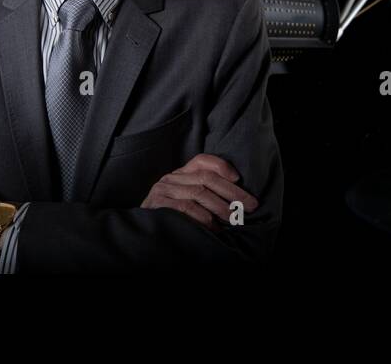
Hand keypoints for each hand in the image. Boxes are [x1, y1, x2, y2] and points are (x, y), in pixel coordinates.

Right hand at [140, 154, 258, 230]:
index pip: (201, 160)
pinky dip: (203, 218)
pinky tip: (214, 228)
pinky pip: (186, 207)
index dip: (221, 166)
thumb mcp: (186, 201)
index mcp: (180, 174)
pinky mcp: (158, 204)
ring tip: (234, 219)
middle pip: (206, 177)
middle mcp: (171, 178)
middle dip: (232, 192)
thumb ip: (203, 194)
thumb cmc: (169, 218)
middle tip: (250, 206)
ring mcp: (163, 190)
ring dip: (221, 207)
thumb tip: (236, 200)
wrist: (140, 231)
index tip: (238, 178)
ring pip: (199, 192)